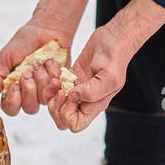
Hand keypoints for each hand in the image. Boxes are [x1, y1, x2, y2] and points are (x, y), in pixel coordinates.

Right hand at [0, 0, 89, 116]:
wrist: (44, 29)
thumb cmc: (24, 42)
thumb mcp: (7, 57)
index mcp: (14, 88)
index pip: (11, 108)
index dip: (12, 101)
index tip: (14, 85)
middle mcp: (29, 92)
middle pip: (30, 108)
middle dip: (29, 90)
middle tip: (27, 73)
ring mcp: (45, 89)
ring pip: (44, 100)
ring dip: (41, 80)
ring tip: (39, 64)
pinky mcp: (59, 84)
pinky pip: (57, 89)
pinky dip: (52, 74)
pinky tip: (50, 63)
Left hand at [47, 0, 164, 132]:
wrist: (112, 39)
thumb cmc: (114, 56)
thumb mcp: (108, 76)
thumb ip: (92, 91)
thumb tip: (73, 97)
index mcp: (95, 105)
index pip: (75, 125)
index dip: (68, 114)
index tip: (71, 96)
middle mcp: (84, 101)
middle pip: (61, 119)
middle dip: (55, 106)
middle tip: (60, 88)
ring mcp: (75, 90)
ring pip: (54, 104)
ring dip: (50, 93)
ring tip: (56, 78)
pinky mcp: (69, 78)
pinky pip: (53, 88)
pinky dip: (49, 80)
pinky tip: (55, 69)